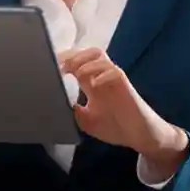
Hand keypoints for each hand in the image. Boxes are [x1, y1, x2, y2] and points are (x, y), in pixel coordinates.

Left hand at [60, 48, 189, 175]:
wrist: (139, 136)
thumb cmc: (115, 127)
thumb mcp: (87, 122)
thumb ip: (74, 111)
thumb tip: (60, 103)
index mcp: (92, 84)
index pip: (77, 63)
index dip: (64, 61)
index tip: (49, 65)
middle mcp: (101, 78)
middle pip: (88, 53)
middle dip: (73, 56)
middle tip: (60, 66)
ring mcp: (114, 80)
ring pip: (101, 57)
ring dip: (86, 61)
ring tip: (75, 71)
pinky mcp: (125, 86)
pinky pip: (115, 72)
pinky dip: (103, 74)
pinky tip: (94, 84)